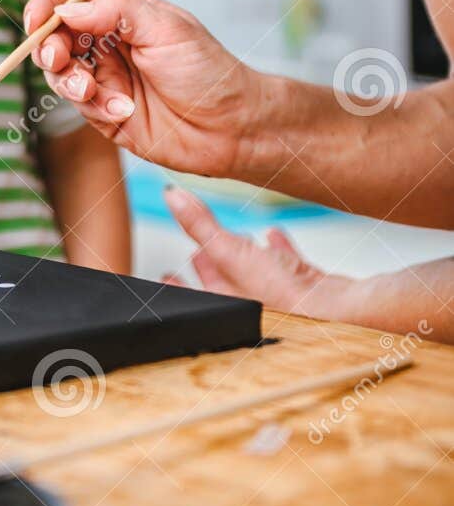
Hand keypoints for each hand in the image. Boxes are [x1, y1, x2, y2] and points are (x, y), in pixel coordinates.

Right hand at [24, 0, 259, 177]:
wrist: (233, 127)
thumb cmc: (209, 71)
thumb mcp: (167, 28)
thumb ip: (116, 11)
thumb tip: (67, 8)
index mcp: (122, 14)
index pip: (71, 0)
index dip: (46, 7)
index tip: (36, 21)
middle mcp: (108, 44)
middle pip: (55, 38)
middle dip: (49, 49)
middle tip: (58, 61)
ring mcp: (106, 79)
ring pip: (61, 75)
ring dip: (69, 82)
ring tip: (93, 92)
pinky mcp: (106, 113)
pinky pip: (80, 107)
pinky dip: (95, 107)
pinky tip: (123, 110)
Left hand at [162, 185, 348, 320]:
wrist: (339, 308)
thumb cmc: (284, 296)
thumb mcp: (229, 252)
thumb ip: (200, 225)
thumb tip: (171, 196)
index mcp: (224, 302)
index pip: (193, 295)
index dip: (178, 284)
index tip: (166, 277)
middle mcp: (250, 304)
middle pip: (222, 281)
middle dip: (209, 266)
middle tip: (195, 256)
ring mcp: (278, 297)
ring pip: (255, 273)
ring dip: (245, 257)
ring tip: (238, 240)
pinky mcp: (304, 286)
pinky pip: (287, 264)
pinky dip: (279, 249)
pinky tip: (275, 236)